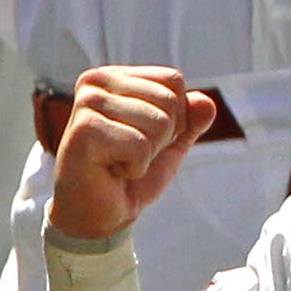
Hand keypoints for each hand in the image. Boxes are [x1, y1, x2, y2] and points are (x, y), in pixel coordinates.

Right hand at [45, 66, 212, 239]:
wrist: (98, 214)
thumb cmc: (129, 172)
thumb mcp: (170, 141)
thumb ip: (192, 118)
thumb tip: (207, 103)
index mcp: (114, 76)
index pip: (173, 80)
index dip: (175, 116)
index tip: (144, 137)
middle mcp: (96, 81)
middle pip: (169, 100)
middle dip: (161, 137)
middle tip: (130, 154)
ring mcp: (87, 104)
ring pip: (158, 122)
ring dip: (147, 154)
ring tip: (119, 161)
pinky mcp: (83, 131)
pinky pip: (140, 145)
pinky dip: (135, 167)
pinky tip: (111, 171)